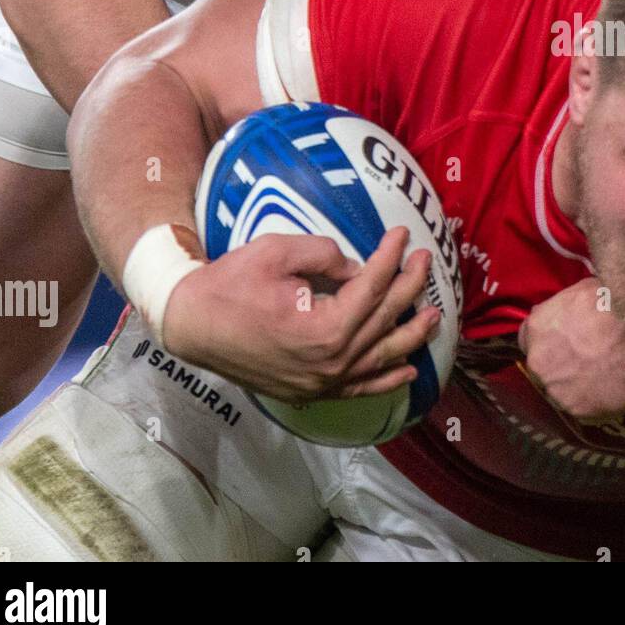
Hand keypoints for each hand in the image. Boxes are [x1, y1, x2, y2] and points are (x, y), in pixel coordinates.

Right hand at [162, 226, 440, 401]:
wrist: (191, 325)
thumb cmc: (230, 284)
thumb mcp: (277, 252)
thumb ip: (326, 254)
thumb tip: (358, 267)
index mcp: (325, 328)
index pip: (371, 286)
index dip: (390, 256)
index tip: (402, 233)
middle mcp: (330, 363)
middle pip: (382, 319)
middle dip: (408, 285)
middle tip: (424, 258)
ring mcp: (322, 383)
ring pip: (380, 358)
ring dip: (411, 334)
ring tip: (434, 312)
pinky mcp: (311, 392)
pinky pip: (359, 389)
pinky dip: (386, 380)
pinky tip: (408, 370)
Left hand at [518, 277, 624, 421]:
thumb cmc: (614, 304)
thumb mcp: (581, 290)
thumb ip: (561, 307)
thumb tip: (564, 314)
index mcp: (536, 328)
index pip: (528, 340)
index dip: (547, 341)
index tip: (562, 343)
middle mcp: (538, 361)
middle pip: (542, 368)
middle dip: (559, 365)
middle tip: (585, 361)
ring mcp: (556, 388)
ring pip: (560, 391)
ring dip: (574, 386)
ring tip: (600, 377)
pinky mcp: (577, 410)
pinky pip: (581, 408)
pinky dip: (593, 402)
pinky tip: (609, 390)